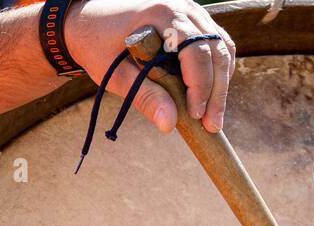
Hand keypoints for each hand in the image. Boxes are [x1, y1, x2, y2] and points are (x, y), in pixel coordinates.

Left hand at [65, 0, 235, 133]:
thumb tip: (169, 124)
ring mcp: (191, 12)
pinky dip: (219, 72)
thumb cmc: (99, 46)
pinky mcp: (195, 21)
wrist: (90, 21)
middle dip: (217, 92)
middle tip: (212, 125)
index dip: (201, 86)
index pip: (196, 51)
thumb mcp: (116, 75)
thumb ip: (144, 98)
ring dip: (222, 84)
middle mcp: (182, 7)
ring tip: (213, 117)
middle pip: (216, 49)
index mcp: (161, 14)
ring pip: (223, 48)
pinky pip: (218, 45)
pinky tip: (211, 96)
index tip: (195, 116)